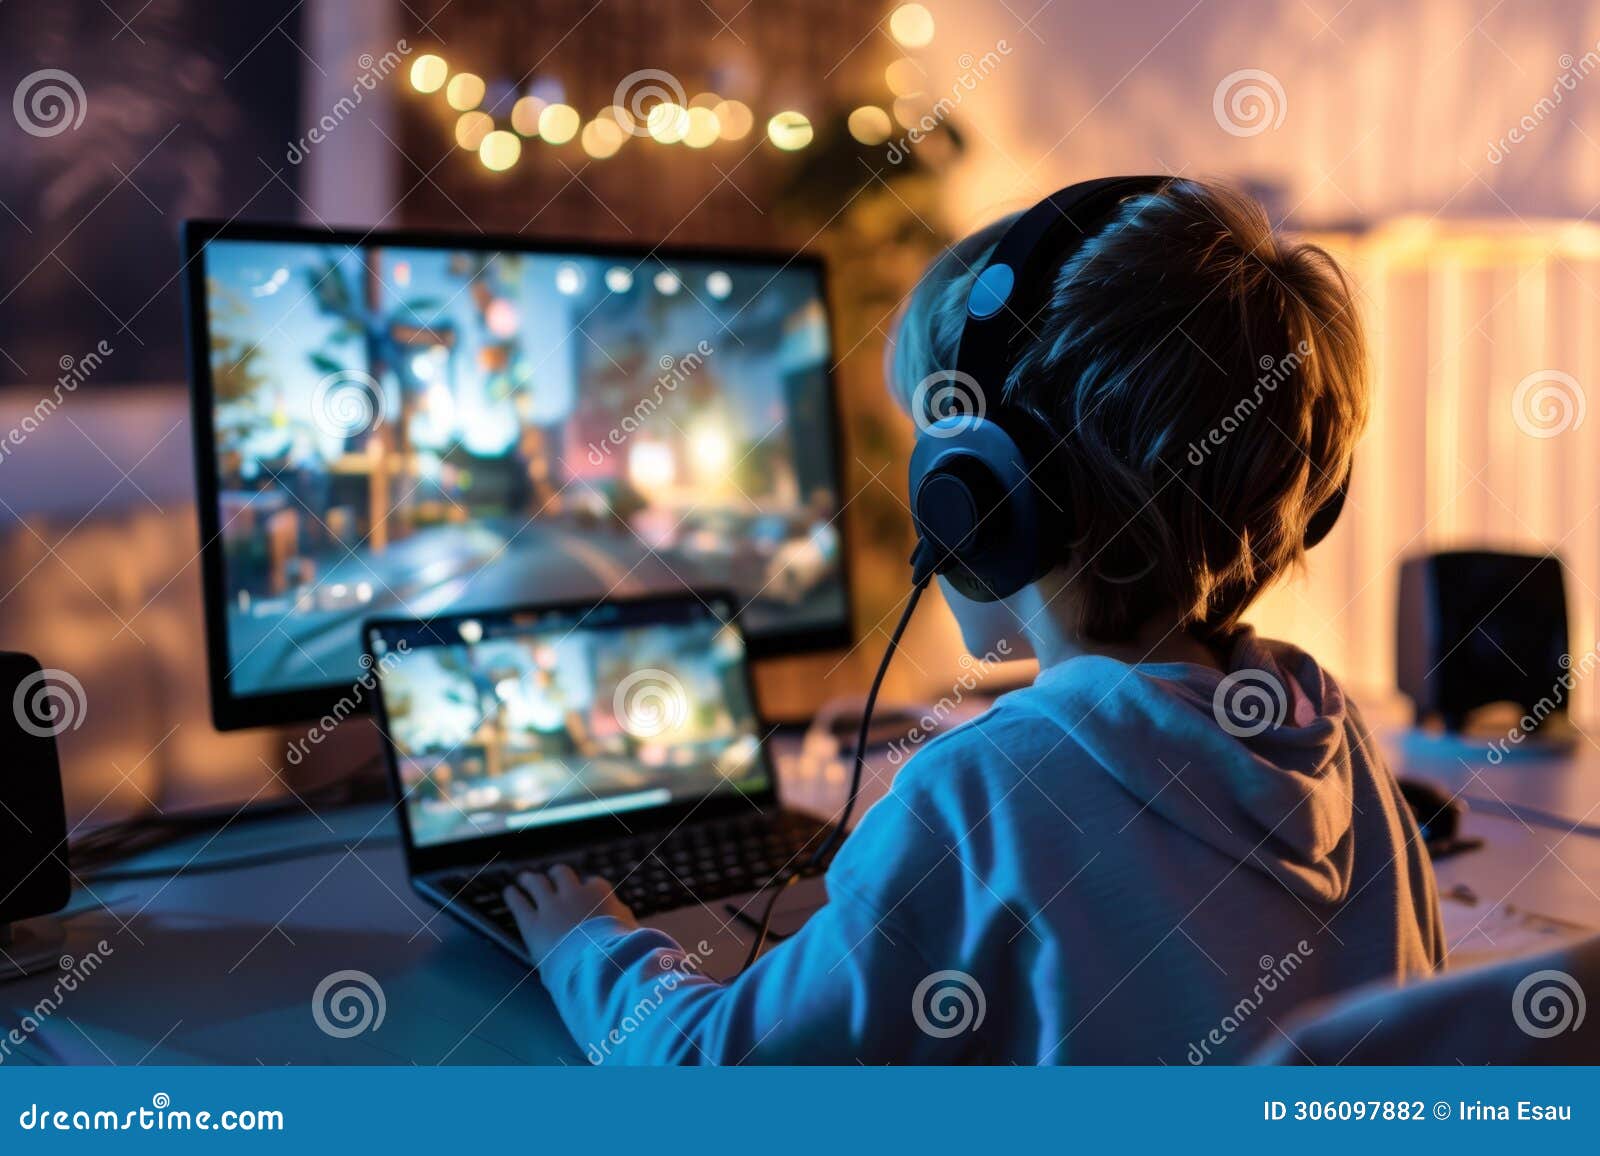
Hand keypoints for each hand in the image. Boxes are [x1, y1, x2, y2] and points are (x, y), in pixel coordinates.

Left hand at [503, 864, 637, 964]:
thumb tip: (623, 916)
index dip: (587, 888)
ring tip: (526, 879)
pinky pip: (518, 903)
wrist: (597, 964)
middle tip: (551, 877)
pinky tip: (509, 892)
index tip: (585, 892)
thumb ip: (623, 918)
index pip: (592, 883)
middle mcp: (573, 894)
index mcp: (599, 893)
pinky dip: (513, 895)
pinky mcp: (532, 924)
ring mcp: (550, 907)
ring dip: (531, 879)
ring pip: (537, 882)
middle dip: (556, 875)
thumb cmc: (620, 950)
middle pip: (562, 874)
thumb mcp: (631, 930)